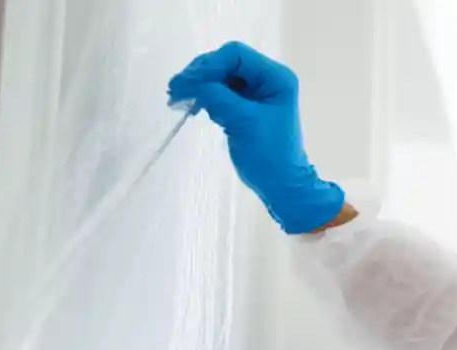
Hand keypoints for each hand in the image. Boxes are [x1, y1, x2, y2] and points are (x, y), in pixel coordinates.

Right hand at [168, 41, 344, 233]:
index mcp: (275, 78)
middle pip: (225, 63)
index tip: (186, 82)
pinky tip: (190, 108)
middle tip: (175, 90)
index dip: (209, 64)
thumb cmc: (270, 156)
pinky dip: (203, 98)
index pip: (236, 55)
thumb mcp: (243, 122)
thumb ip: (217, 97)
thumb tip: (188, 82)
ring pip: (219, 78)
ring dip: (198, 87)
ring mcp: (255, 93)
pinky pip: (219, 93)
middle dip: (200, 75)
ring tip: (178, 100)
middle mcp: (266, 79)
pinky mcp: (243, 107)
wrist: (281, 186)